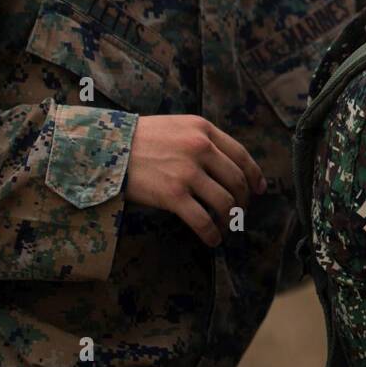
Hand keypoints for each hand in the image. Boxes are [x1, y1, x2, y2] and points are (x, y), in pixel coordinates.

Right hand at [125, 115, 266, 246]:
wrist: (105, 148)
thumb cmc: (139, 139)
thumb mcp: (176, 126)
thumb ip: (201, 140)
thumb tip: (224, 165)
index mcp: (203, 129)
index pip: (241, 155)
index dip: (254, 175)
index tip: (260, 189)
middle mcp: (200, 148)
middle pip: (236, 180)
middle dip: (243, 201)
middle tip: (240, 213)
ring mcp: (187, 171)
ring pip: (224, 202)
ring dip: (229, 220)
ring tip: (225, 228)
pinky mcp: (173, 194)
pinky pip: (203, 220)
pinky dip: (212, 233)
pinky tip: (212, 239)